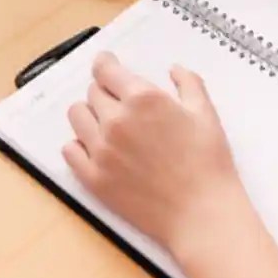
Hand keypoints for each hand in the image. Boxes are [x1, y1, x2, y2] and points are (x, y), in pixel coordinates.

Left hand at [63, 53, 250, 256]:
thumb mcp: (205, 114)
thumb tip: (174, 69)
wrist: (201, 213)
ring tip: (104, 123)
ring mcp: (101, 151)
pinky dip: (78, 144)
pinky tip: (94, 147)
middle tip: (118, 101)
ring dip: (89, 114)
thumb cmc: (207, 163)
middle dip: (105, 92)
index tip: (105, 63)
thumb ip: (188, 83)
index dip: (104, 63)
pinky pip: (70, 151)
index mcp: (142, 99)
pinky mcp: (94, 178)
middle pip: (93, 93)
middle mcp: (116, 121)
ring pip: (77, 117)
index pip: (106, 70)